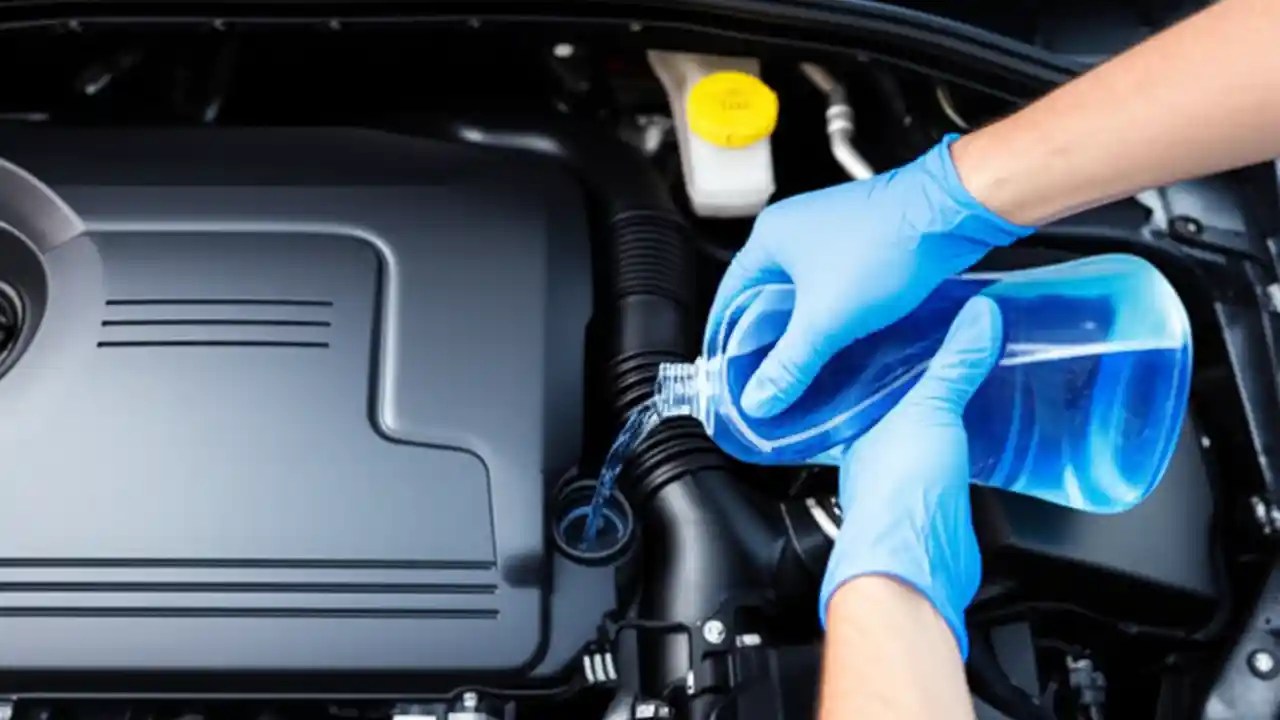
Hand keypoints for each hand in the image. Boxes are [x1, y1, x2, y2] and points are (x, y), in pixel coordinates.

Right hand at [708, 135, 1031, 417]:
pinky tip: (840, 346)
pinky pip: (833, 290)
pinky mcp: (863, 246)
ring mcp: (831, 236)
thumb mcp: (827, 320)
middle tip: (765, 377)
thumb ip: (790, 365)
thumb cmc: (888, 245)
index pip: (730, 294)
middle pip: (765, 297)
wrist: (951, 214)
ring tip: (802, 369)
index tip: (725, 369)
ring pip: (803, 295)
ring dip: (802, 330)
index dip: (725, 335)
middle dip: (766, 339)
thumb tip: (760, 398)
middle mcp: (796, 232)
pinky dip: (831, 318)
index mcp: (770, 238)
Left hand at [820, 297, 1002, 658]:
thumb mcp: (928, 408)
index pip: (876, 375)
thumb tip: (979, 315)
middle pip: (905, 403)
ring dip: (953, 409)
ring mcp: (907, 475)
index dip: (900, 349)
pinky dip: (971, 440)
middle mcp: (877, 449)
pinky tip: (990, 429)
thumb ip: (954, 363)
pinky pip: (956, 458)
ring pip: (931, 430)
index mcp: (859, 423)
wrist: (918, 562)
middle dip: (931, 377)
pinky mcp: (939, 500)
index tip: (928, 322)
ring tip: (983, 376)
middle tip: (964, 342)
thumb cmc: (898, 492)